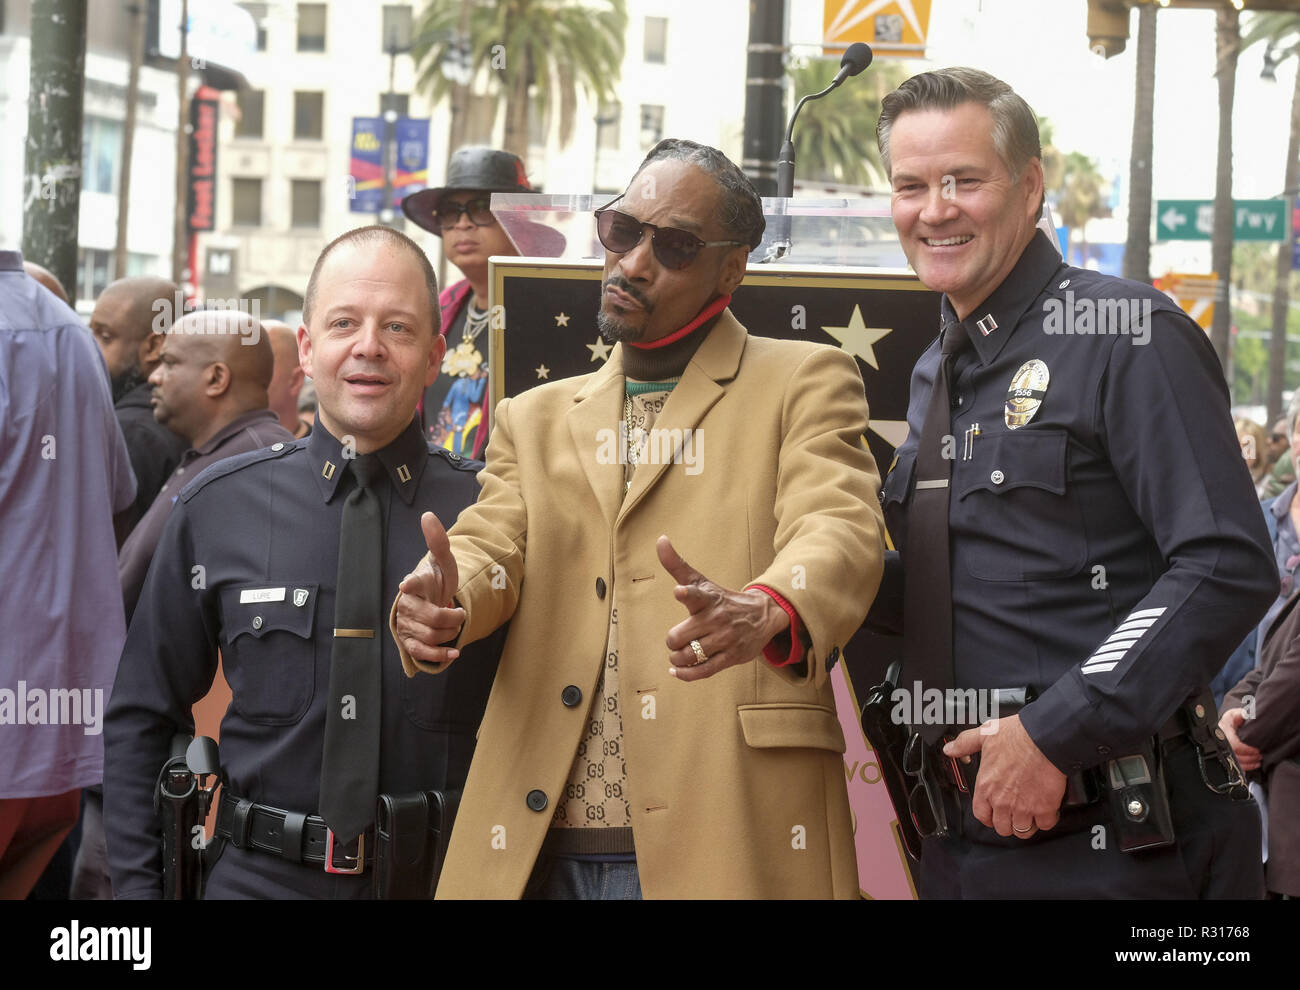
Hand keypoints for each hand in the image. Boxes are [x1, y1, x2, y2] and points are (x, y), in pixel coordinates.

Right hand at [394, 512, 464, 664]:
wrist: (431, 602)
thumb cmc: (436, 581)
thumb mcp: (443, 562)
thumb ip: (438, 541)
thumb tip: (428, 515)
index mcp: (415, 583)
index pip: (412, 582)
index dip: (411, 583)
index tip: (408, 583)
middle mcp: (407, 605)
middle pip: (433, 618)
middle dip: (453, 619)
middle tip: (459, 613)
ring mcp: (406, 625)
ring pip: (431, 636)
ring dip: (450, 634)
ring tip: (453, 627)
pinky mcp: (409, 642)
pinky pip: (422, 652)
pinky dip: (440, 655)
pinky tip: (454, 653)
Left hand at [658, 535, 787, 681]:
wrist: (762, 614)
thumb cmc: (721, 599)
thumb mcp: (702, 581)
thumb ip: (677, 564)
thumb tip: (660, 539)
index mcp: (707, 599)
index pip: (696, 594)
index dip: (686, 593)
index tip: (680, 592)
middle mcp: (716, 619)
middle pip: (680, 637)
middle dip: (673, 641)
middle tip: (677, 638)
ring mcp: (724, 640)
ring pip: (689, 656)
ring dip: (678, 658)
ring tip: (679, 653)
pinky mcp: (731, 657)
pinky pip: (703, 671)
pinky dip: (686, 674)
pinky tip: (677, 671)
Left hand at [944, 714, 1066, 838]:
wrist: (1045, 739)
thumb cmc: (1018, 736)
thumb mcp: (985, 734)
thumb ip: (965, 743)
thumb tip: (950, 749)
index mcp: (986, 786)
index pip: (981, 815)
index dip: (988, 816)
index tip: (994, 814)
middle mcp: (1002, 801)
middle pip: (1002, 827)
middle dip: (1008, 822)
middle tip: (1015, 813)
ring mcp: (1023, 807)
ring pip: (1022, 831)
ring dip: (1026, 824)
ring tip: (1031, 814)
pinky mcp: (1044, 809)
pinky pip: (1045, 825)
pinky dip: (1046, 819)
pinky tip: (1047, 810)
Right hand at [1218, 708, 1261, 771]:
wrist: (1220, 729)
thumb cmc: (1228, 722)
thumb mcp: (1232, 715)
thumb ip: (1240, 714)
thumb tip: (1247, 713)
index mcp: (1224, 733)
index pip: (1235, 745)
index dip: (1247, 750)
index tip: (1256, 750)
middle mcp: (1222, 744)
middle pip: (1236, 756)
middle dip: (1250, 757)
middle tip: (1260, 755)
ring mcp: (1223, 753)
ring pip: (1236, 763)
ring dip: (1249, 763)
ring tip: (1258, 759)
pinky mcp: (1226, 759)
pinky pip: (1236, 767)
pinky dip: (1246, 767)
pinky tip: (1253, 764)